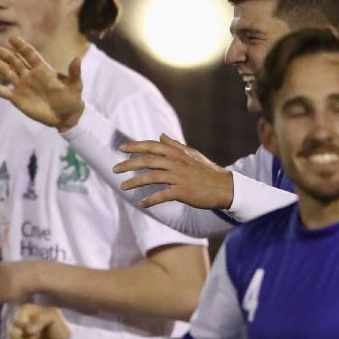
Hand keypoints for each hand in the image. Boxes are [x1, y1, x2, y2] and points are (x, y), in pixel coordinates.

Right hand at [0, 36, 84, 131]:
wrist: (65, 116)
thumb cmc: (72, 99)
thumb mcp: (75, 85)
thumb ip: (74, 72)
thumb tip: (77, 58)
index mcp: (42, 69)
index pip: (29, 55)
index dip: (21, 47)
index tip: (12, 39)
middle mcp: (30, 75)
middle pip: (14, 61)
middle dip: (3, 54)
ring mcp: (22, 86)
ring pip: (6, 72)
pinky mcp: (17, 98)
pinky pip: (2, 92)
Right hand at [7, 303, 69, 338]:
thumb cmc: (59, 329)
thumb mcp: (53, 316)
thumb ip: (40, 317)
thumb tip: (27, 330)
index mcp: (22, 314)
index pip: (15, 319)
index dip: (26, 324)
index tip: (39, 326)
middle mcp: (16, 327)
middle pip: (12, 334)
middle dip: (29, 337)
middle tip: (40, 337)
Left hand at [114, 136, 234, 209]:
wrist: (224, 187)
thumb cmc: (206, 171)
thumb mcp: (191, 154)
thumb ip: (174, 145)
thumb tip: (161, 135)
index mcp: (177, 153)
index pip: (152, 146)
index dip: (135, 146)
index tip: (121, 148)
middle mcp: (176, 162)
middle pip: (147, 160)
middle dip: (128, 164)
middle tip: (115, 169)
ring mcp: (179, 177)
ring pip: (151, 177)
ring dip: (135, 182)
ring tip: (122, 187)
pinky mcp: (182, 191)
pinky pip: (162, 195)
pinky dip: (151, 199)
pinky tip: (142, 203)